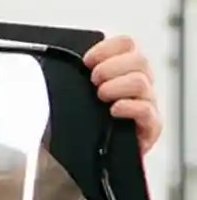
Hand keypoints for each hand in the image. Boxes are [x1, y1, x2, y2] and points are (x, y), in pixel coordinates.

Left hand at [84, 35, 161, 155]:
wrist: (84, 155)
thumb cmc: (79, 119)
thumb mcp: (73, 89)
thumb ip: (72, 71)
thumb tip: (49, 55)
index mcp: (122, 69)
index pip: (126, 44)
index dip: (106, 48)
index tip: (87, 60)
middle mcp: (137, 84)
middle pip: (138, 59)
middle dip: (110, 67)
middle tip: (93, 80)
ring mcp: (145, 104)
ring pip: (141, 82)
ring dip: (117, 86)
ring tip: (101, 96)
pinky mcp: (149, 127)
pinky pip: (147, 111)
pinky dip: (129, 107)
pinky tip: (114, 110)